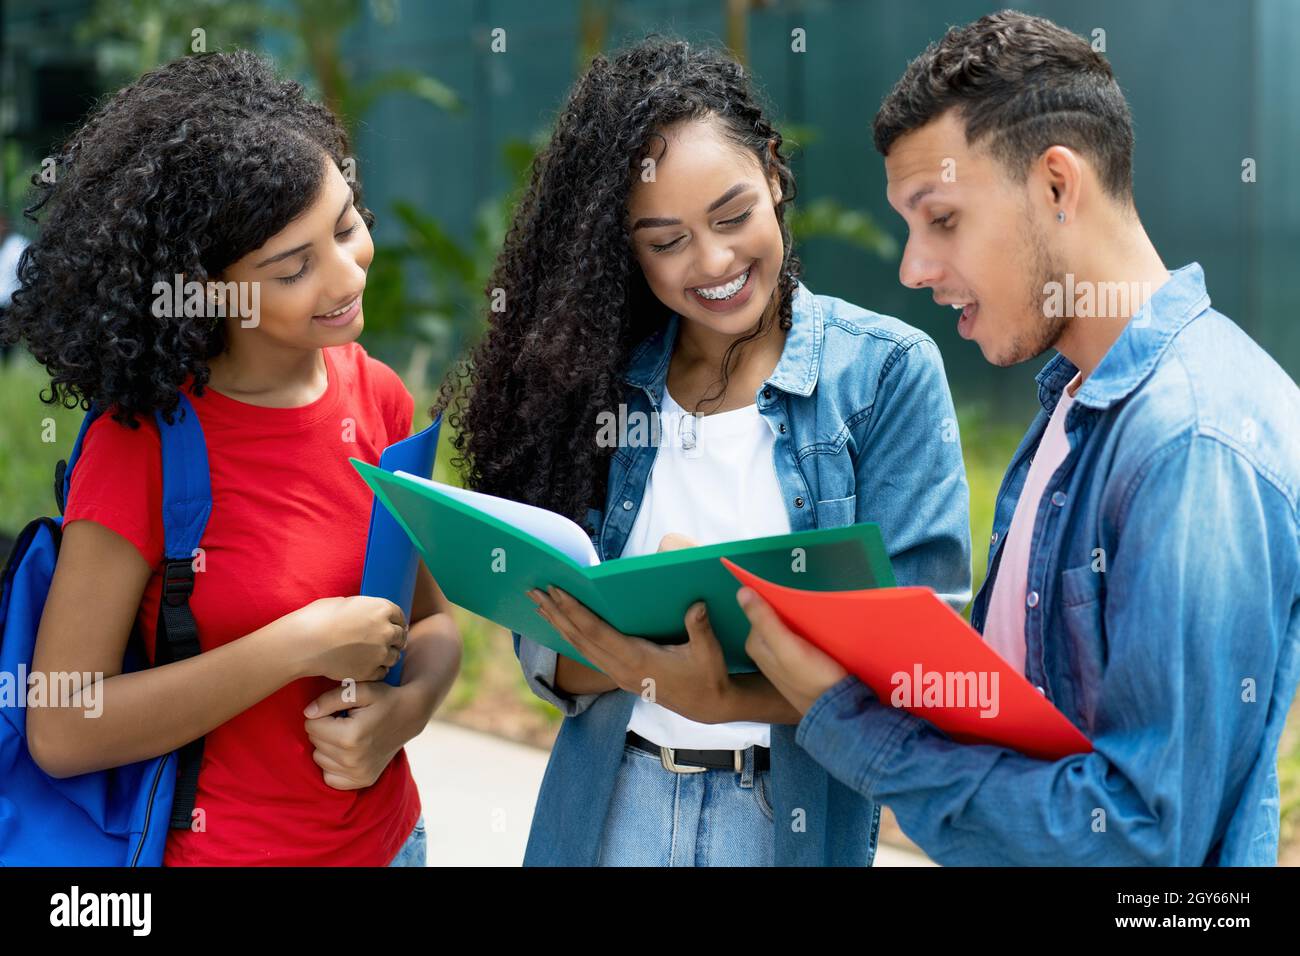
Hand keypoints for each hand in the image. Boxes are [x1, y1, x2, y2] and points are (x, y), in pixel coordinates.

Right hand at [278, 596, 407, 682]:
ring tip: (374, 655)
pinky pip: (382, 672)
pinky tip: (366, 666)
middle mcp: (386, 630)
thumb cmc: (318, 618)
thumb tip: (365, 613)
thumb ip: (362, 609)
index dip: (396, 621)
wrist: (304, 643)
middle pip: (400, 636)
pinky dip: (376, 670)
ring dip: (387, 656)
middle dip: (394, 639)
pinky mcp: (370, 671)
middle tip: (384, 642)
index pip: (400, 616)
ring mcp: (380, 653)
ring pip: (394, 656)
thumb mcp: (344, 603)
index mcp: (381, 608)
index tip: (393, 626)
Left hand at [302, 678, 427, 789]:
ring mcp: (358, 774)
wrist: (410, 716)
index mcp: (351, 736)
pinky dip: (334, 765)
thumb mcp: (360, 690)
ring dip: (328, 746)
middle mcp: (353, 760)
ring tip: (348, 735)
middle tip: (345, 721)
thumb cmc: (384, 699)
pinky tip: (347, 752)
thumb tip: (308, 713)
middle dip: (325, 729)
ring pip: (319, 759)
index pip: (311, 725)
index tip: (339, 710)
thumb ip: (331, 698)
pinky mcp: (362, 781)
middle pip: (314, 742)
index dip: (322, 713)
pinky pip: (329, 777)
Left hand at [528, 586, 737, 723]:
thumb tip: (696, 605)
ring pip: (580, 648)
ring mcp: (619, 675)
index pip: (597, 632)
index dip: (575, 611)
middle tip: (533, 590)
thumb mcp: (708, 652)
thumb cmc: (708, 676)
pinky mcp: (620, 676)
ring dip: (558, 625)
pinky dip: (572, 636)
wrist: (709, 706)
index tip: (557, 591)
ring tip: (539, 604)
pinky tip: (562, 626)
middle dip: (555, 613)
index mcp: (637, 660)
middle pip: (579, 639)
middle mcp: (621, 669)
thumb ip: (699, 628)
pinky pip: (588, 653)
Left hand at [737, 586, 847, 715]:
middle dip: (786, 613)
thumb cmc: (812, 676)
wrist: (837, 710)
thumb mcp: (787, 647)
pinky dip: (805, 635)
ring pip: (785, 631)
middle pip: (772, 621)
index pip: (760, 611)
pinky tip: (818, 635)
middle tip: (806, 608)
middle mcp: (763, 653)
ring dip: (797, 623)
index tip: (792, 597)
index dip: (775, 602)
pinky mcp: (796, 667)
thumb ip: (764, 620)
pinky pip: (796, 642)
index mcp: (756, 646)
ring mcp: (779, 661)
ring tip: (814, 619)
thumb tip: (741, 592)